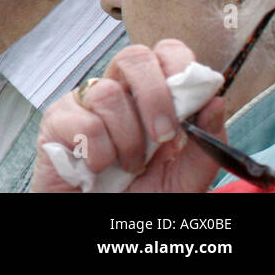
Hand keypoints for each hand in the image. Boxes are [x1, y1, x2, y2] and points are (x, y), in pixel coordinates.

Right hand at [31, 39, 227, 192]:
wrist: (99, 221)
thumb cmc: (139, 197)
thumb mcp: (183, 179)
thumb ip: (203, 146)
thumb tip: (216, 101)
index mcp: (151, 98)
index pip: (166, 53)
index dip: (180, 67)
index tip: (190, 105)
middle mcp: (118, 93)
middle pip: (134, 56)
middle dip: (155, 95)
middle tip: (162, 136)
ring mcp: (85, 103)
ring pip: (109, 93)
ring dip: (127, 140)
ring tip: (128, 167)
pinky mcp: (58, 120)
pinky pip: (85, 121)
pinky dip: (100, 152)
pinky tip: (98, 167)